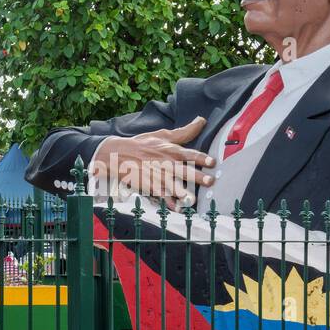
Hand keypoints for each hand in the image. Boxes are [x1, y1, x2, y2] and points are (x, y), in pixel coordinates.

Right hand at [91, 117, 215, 209]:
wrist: (118, 154)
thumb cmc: (143, 144)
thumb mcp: (162, 135)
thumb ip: (184, 131)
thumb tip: (202, 120)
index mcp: (171, 150)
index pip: (189, 154)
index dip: (201, 158)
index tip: (212, 162)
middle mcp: (166, 163)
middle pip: (184, 170)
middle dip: (197, 176)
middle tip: (209, 182)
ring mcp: (157, 176)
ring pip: (172, 185)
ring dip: (183, 192)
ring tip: (192, 200)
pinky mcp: (149, 185)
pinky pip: (161, 196)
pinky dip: (168, 203)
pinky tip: (177, 209)